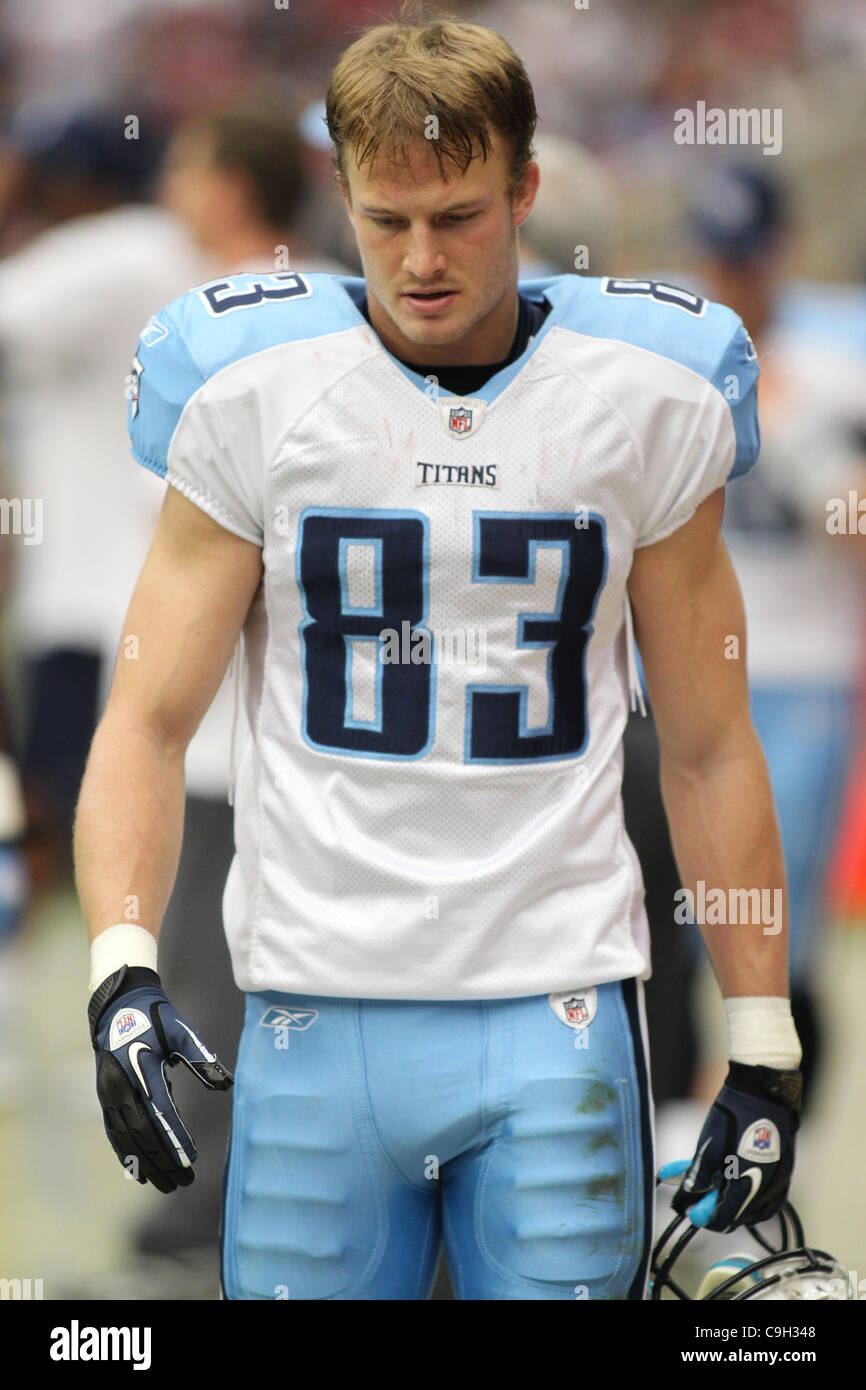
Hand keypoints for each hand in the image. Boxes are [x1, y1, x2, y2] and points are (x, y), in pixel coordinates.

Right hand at [88, 964, 232, 1192]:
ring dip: (146, 1164)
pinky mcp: (105, 1098)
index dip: (175, 1138)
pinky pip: (114, 1132)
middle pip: (143, 1134)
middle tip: (185, 1181)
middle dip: (163, 1160)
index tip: (191, 1159)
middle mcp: (122, 1086)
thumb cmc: (155, 1018)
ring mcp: (110, 1094)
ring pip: (127, 1139)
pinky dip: (125, 1154)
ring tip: (166, 1185)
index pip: (160, 1113)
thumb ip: (201, 1056)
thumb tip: (225, 1083)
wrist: (118, 1006)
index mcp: (142, 1070)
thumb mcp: (180, 1030)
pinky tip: (138, 1173)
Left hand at [663, 1062, 800, 1231]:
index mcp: (749, 1186)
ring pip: (758, 1207)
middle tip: (701, 1200)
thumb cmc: (733, 1116)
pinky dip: (753, 1196)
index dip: (706, 1218)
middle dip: (720, 1210)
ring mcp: (781, 1178)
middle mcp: (769, 1188)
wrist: (761, 1089)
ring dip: (736, 1204)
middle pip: (742, 1215)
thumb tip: (687, 1195)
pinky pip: (770, 1194)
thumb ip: (698, 1176)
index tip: (691, 1211)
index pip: (726, 1218)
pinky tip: (739, 1186)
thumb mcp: (708, 1147)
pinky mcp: (785, 1167)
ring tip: (718, 1194)